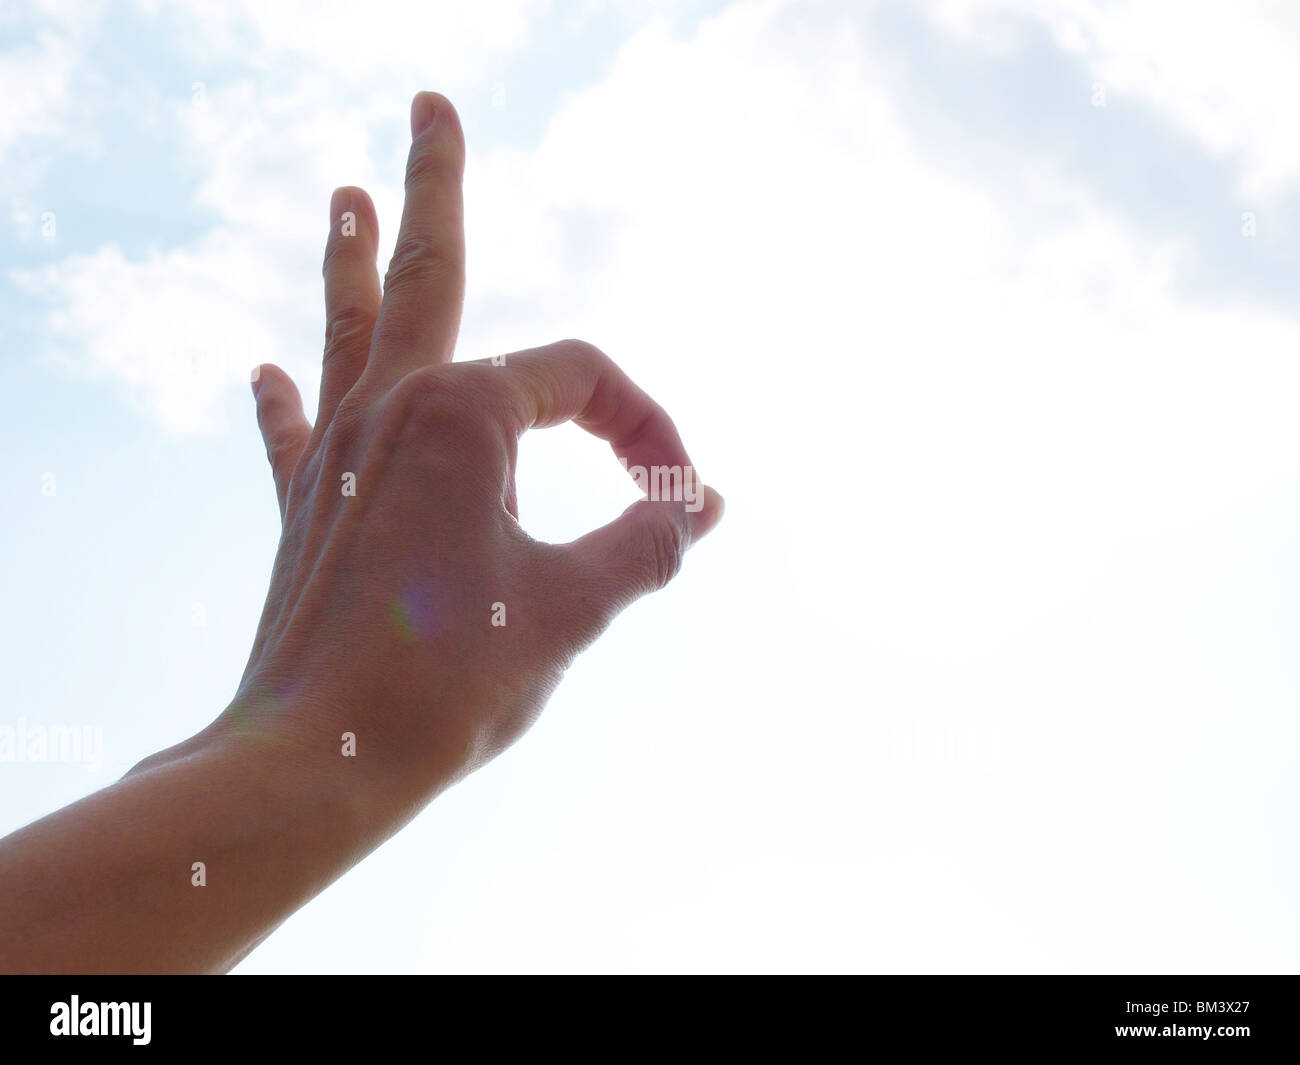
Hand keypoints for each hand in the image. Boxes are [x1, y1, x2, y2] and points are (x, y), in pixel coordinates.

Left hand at [216, 91, 721, 817]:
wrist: (316, 767)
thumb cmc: (448, 682)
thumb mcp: (575, 606)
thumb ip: (648, 541)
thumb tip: (703, 506)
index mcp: (460, 413)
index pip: (584, 379)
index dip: (648, 426)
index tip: (680, 500)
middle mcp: (387, 410)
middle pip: (424, 272)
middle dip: (434, 182)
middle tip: (429, 103)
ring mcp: (334, 455)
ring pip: (351, 331)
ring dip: (352, 260)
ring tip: (344, 197)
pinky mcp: (304, 511)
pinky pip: (298, 434)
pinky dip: (290, 402)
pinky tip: (267, 372)